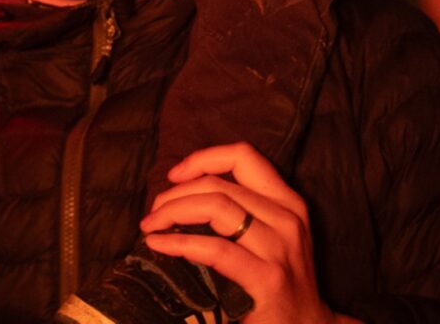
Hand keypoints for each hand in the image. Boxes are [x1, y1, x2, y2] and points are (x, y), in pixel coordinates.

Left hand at [141, 143, 353, 323]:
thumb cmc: (282, 282)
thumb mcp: (273, 236)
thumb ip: (243, 211)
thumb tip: (181, 194)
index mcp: (288, 202)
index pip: (243, 156)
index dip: (202, 159)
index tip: (174, 175)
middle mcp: (287, 219)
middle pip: (218, 185)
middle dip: (175, 195)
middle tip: (154, 214)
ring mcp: (280, 249)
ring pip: (215, 206)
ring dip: (173, 212)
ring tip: (151, 227)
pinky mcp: (269, 280)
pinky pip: (215, 249)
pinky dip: (180, 243)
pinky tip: (160, 245)